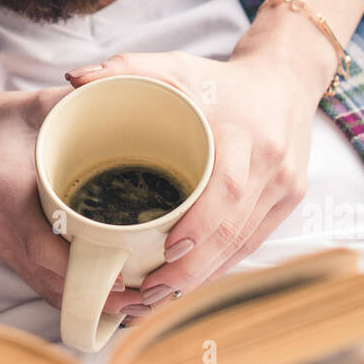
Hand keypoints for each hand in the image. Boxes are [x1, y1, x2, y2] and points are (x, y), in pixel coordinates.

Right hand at [0, 82, 143, 313]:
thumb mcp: (40, 105)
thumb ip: (83, 101)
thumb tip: (134, 91)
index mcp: (8, 194)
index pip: (46, 248)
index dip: (84, 270)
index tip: (123, 278)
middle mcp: (0, 226)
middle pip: (49, 278)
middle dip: (95, 296)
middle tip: (141, 302)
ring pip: (42, 285)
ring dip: (81, 301)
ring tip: (127, 308)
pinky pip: (34, 278)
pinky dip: (64, 292)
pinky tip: (94, 299)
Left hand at [65, 43, 325, 315]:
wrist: (285, 80)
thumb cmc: (221, 79)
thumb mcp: (176, 66)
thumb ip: (126, 69)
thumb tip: (75, 78)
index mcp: (244, 131)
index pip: (227, 188)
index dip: (201, 224)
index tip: (169, 251)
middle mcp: (270, 164)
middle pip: (234, 230)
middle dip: (193, 270)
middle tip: (149, 292)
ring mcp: (284, 187)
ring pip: (244, 245)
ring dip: (204, 277)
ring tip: (159, 297)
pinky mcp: (289, 202)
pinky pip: (253, 243)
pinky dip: (220, 265)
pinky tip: (190, 282)